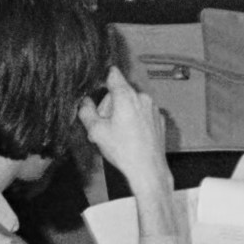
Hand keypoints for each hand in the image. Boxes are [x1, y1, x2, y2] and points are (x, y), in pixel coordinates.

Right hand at [81, 69, 174, 195]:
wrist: (148, 169)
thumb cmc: (123, 151)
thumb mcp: (96, 131)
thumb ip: (86, 111)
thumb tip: (84, 101)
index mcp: (126, 96)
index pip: (113, 74)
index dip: (103, 78)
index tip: (97, 84)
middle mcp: (142, 98)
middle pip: (120, 92)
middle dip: (110, 105)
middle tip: (104, 126)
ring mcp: (153, 108)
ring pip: (132, 103)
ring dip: (122, 113)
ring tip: (117, 134)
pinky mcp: (159, 119)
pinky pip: (142, 113)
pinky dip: (135, 120)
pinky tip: (130, 137)